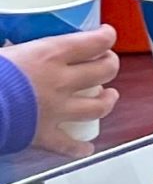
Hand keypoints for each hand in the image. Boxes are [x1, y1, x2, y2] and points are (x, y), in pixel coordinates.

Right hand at [8, 31, 118, 152]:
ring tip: (108, 96)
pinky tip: (85, 148)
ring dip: (107, 101)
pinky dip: (79, 147)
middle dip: (110, 65)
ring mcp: (56, 109)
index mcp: (49, 54)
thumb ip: (12, 47)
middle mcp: (61, 81)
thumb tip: (9, 44)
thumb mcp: (1, 50)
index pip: (94, 42)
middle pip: (104, 71)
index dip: (106, 37)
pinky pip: (69, 145)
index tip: (106, 35)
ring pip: (98, 106)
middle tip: (108, 64)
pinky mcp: (44, 134)